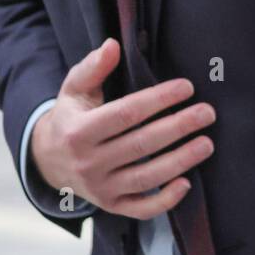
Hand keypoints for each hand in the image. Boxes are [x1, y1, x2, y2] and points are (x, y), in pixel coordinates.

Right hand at [29, 39, 215, 218]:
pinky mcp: (110, 205)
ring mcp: (100, 188)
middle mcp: (88, 163)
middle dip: (177, 128)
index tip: (187, 87)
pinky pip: (140, 209)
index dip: (158, 100)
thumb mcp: (74, 89)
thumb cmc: (71, 116)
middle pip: (140, 145)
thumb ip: (92, 67)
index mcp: (78, 131)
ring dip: (180, 161)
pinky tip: (187, 183)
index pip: (125, 114)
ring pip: (145, 178)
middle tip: (207, 113)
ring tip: (207, 143)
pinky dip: (164, 202)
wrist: (47, 160)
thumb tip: (112, 45)